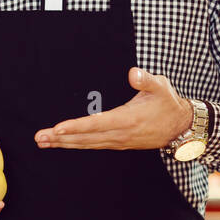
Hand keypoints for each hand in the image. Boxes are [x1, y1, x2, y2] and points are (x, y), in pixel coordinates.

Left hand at [33, 67, 191, 149]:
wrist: (181, 127)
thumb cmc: (168, 103)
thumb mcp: (161, 87)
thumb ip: (146, 80)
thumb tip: (132, 73)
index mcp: (128, 119)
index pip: (98, 124)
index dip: (77, 126)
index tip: (58, 128)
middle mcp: (121, 134)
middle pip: (86, 138)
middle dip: (61, 138)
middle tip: (39, 137)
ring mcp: (118, 141)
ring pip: (87, 144)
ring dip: (64, 143)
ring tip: (43, 141)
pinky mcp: (117, 144)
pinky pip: (92, 146)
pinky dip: (75, 145)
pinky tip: (62, 143)